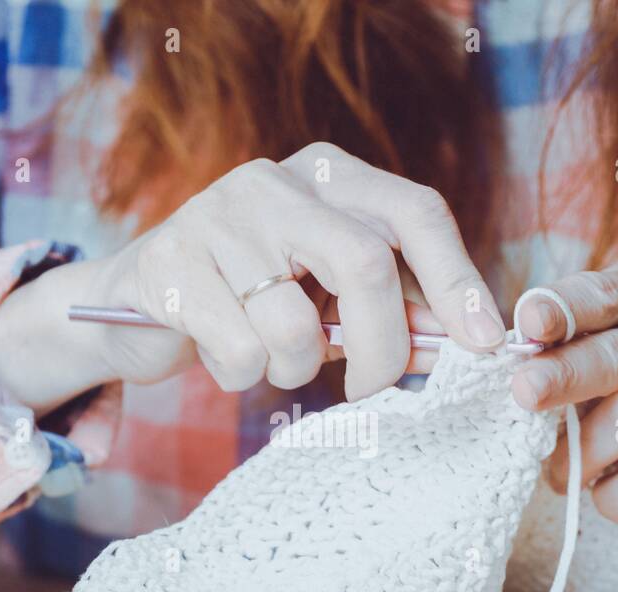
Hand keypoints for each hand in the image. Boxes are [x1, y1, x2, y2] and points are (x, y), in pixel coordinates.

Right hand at [0, 143, 506, 413]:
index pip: (414, 212)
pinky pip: (239, 349)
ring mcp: (215, 216)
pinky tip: (226, 359)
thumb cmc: (253, 303)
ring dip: (298, 369)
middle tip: (374, 389)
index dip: (457, 280)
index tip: (484, 345)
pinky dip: (244, 376)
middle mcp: (275, 180)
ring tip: (276, 362)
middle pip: (365, 265)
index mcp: (327, 175)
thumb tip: (466, 343)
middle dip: (383, 348)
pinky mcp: (166, 265)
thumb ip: (393, 306)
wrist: (134, 304)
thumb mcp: (329, 296)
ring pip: (295, 322)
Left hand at [512, 265, 617, 575]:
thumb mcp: (587, 369)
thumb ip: (557, 356)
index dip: (569, 306)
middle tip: (524, 393)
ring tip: (557, 474)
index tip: (529, 322)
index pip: (613, 292)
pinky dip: (616, 493)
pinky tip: (603, 496)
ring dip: (585, 449)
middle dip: (567, 373)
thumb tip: (512, 359)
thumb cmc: (616, 403)